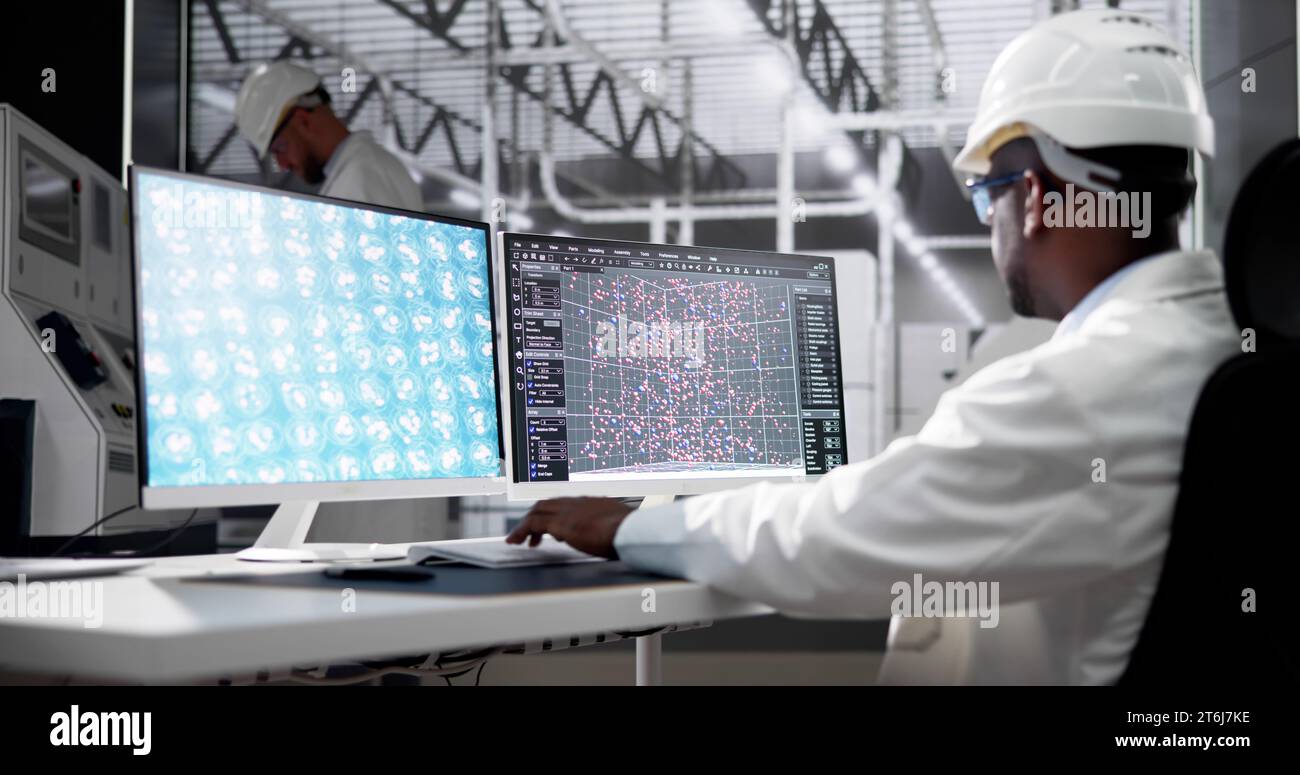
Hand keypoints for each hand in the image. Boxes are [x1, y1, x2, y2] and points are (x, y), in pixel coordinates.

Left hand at [505, 497, 633, 559]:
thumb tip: (613, 535)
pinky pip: (533, 524)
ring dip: (526, 524)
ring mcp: (568, 511)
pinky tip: (516, 541)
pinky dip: (521, 530)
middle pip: (548, 504)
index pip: (566, 504)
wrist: (630, 531)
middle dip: (536, 517)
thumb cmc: (631, 531)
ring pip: (538, 511)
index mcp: (592, 503)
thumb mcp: (621, 526)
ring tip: (519, 539)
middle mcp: (578, 503)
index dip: (554, 513)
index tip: (551, 528)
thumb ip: (611, 527)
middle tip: (531, 534)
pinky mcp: (560, 523)